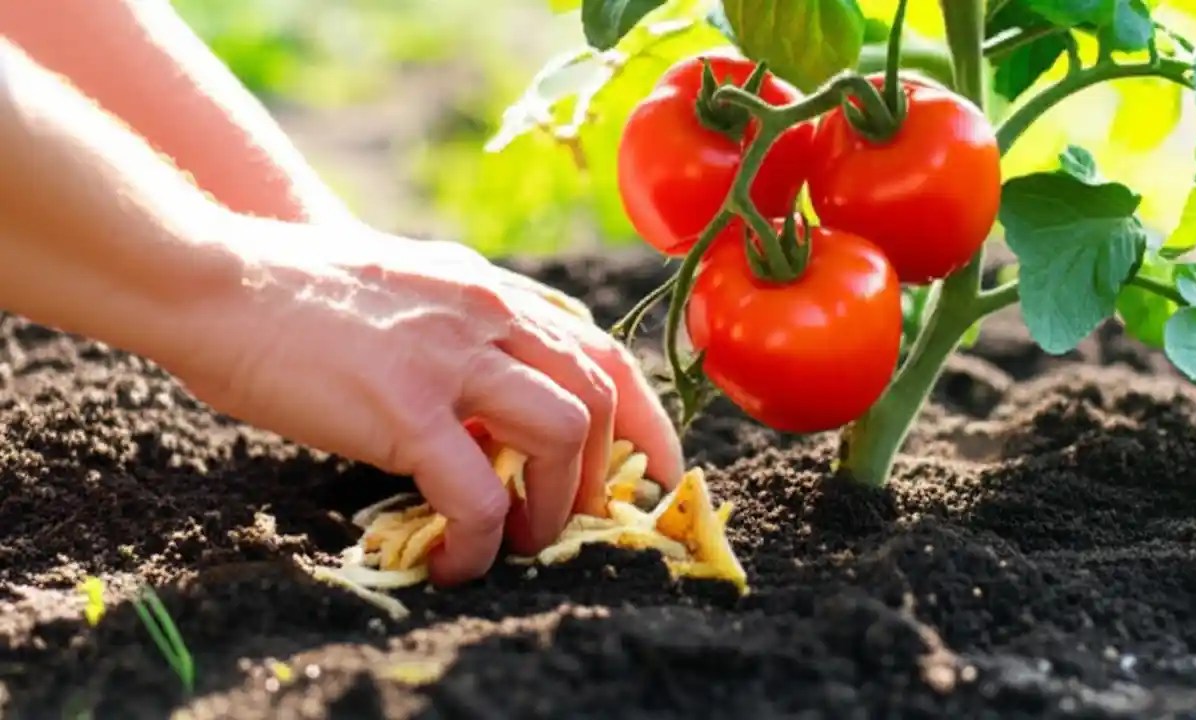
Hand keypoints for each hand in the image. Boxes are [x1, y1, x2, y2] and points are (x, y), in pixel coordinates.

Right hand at [171, 215, 683, 585]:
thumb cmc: (298, 296)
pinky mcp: (403, 406)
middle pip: (597, 394)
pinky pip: (477, 493)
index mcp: (491, 293)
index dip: (644, 417)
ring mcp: (449, 356)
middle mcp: (487, 313)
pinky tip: (456, 564)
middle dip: (600, 473)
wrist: (214, 280)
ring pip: (561, 433)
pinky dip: (481, 542)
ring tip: (516, 542)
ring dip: (554, 504)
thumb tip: (500, 414)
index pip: (601, 350)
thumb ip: (466, 338)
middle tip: (573, 520)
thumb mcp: (409, 296)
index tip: (657, 469)